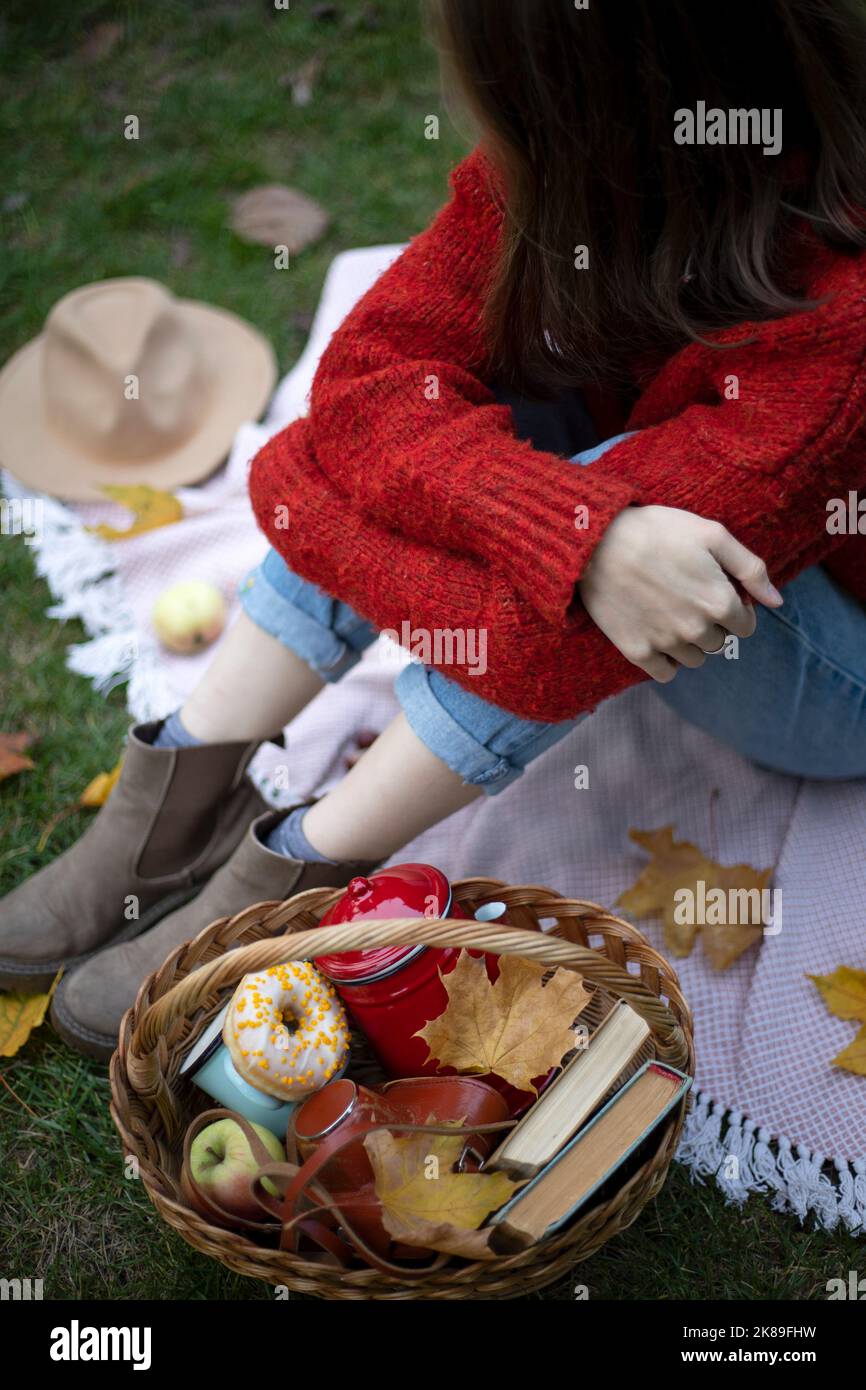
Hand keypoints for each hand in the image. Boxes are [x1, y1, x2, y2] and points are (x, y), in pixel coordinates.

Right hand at [576, 505, 782, 681]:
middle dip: (711, 623)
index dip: (734, 608)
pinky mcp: (637, 651)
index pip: (745, 626)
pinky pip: (666, 673)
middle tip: (688, 597)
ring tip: (671, 613)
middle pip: (719, 642)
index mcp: (720, 603)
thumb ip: (751, 568)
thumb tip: (777, 601)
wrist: (597, 542)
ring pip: (695, 658)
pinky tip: (658, 636)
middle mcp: (697, 630)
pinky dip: (667, 661)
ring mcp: (666, 643)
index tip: (715, 591)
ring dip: (691, 642)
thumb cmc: (657, 531)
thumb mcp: (712, 535)